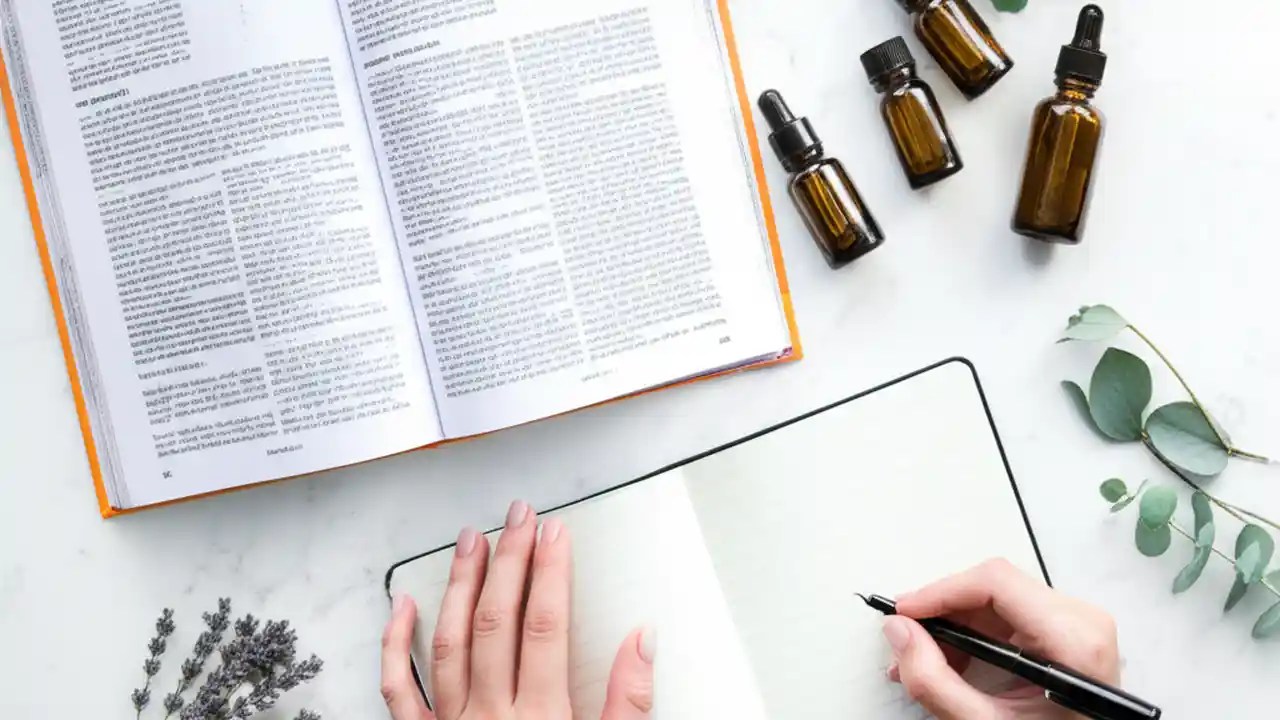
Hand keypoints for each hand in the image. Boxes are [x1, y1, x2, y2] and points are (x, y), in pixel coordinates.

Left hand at [381, 500, 654, 719]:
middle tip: (519, 516)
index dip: (551, 572)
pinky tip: (403, 605)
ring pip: (449, 640)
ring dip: (461, 584)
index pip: (545, 627)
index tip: (557, 533)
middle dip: (510, 561)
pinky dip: (397, 643)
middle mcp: (489, 719)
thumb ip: (629, 704)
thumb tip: (640, 641)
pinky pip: (399, 689)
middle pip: (498, 622)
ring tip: (471, 540)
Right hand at [884, 558, 1119, 719]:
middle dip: (941, 612)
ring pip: (994, 600)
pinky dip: (970, 635)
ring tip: (922, 660)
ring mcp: (1075, 624)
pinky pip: (1005, 615)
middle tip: (906, 638)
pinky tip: (949, 662)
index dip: (941, 591)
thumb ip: (935, 681)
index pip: (995, 583)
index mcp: (1074, 640)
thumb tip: (899, 632)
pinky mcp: (1063, 632)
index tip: (905, 611)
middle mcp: (1081, 621)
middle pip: (992, 587)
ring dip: (951, 625)